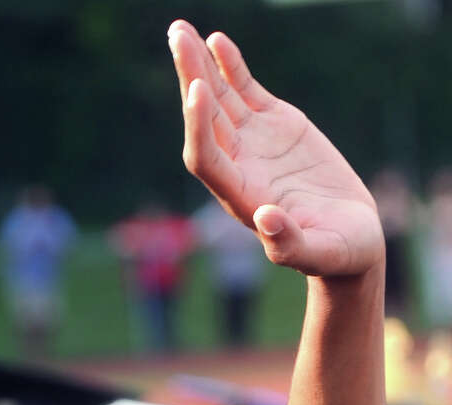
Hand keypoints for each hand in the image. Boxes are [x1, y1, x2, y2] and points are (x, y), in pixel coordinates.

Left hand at [169, 20, 383, 276]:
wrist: (349, 240)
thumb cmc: (336, 253)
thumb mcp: (320, 253)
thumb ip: (290, 244)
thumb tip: (266, 219)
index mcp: (241, 197)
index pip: (206, 158)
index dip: (198, 125)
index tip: (196, 89)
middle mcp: (237, 168)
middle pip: (203, 120)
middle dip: (190, 79)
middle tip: (176, 37)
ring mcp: (252, 145)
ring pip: (218, 100)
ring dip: (199, 66)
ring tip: (180, 30)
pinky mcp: (272, 127)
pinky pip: (244, 92)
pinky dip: (231, 67)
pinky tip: (216, 41)